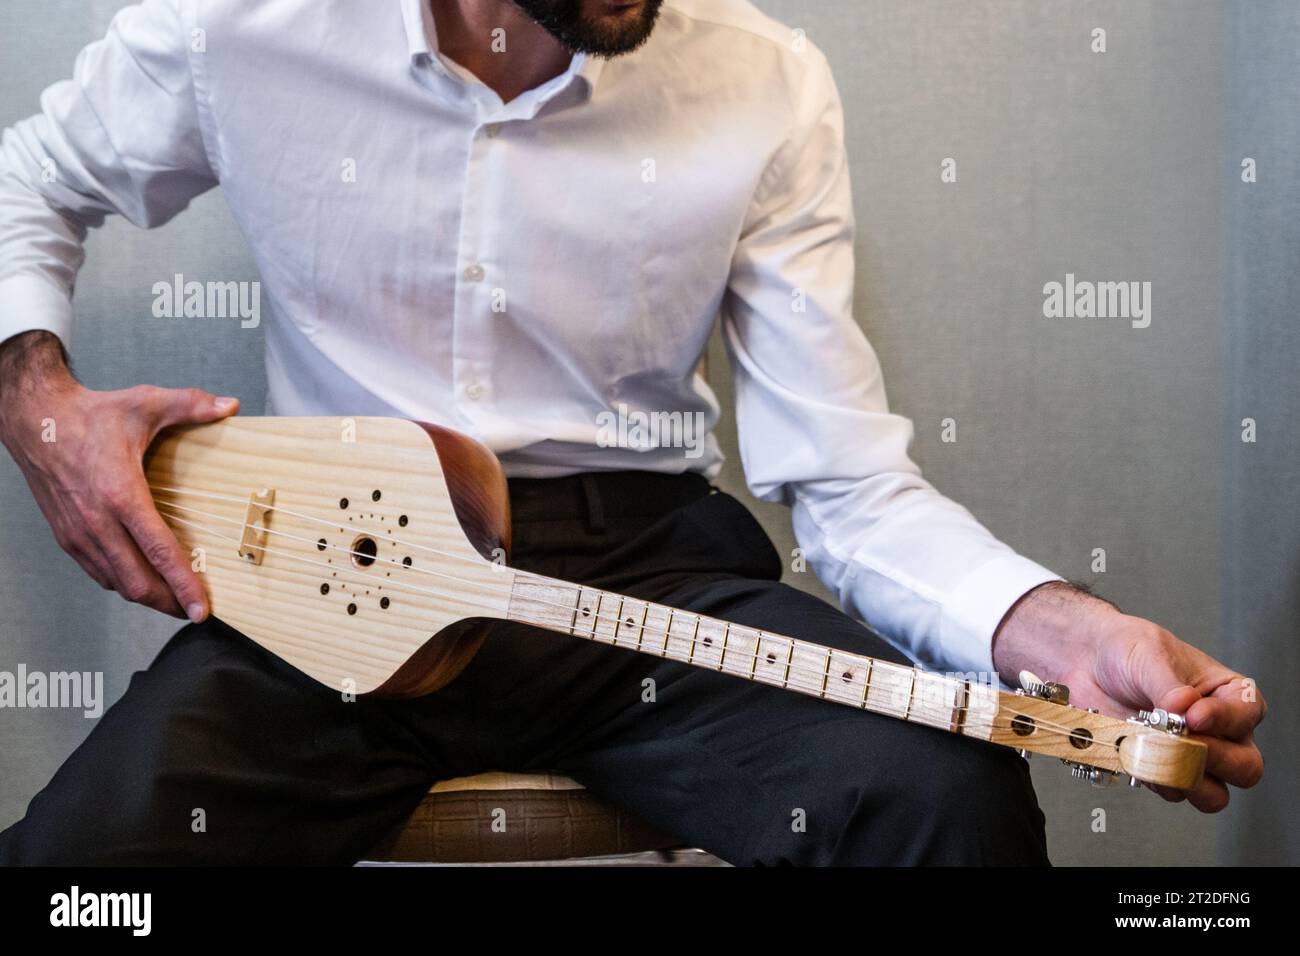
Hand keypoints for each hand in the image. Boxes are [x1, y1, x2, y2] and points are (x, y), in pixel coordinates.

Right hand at [0, 331, 238, 619]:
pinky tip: (141, 580)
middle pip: (138, 583)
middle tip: (196, 611)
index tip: (202, 610)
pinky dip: (123, 583)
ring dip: (147, 597)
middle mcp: (97, 521)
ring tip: (174, 601)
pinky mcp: (66, 536)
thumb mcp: (146, 403)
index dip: (184, 586)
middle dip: (170, 603)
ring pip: (116, 584)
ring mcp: (78, 533)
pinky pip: (98, 573)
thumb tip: (230, 404)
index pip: (159, 553)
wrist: (35, 419)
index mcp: (121, 494)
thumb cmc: (90, 414)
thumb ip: (191, 405)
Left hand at [992, 581, 1264, 812]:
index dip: (1226, 720)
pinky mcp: (1160, 769)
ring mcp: (1191, 755)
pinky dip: (1153, 778)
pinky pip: (1171, 791)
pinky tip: (1133, 754)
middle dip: (1214, 758)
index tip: (1194, 715)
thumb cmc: (1127, 650)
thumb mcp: (1150, 655)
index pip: (1248, 715)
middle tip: (1180, 740)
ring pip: (1213, 793)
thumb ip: (1168, 686)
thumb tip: (1184, 707)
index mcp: (1228, 694)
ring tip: (1154, 750)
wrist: (1085, 662)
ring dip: (1184, 777)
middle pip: (1245, 766)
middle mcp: (1220, 731)